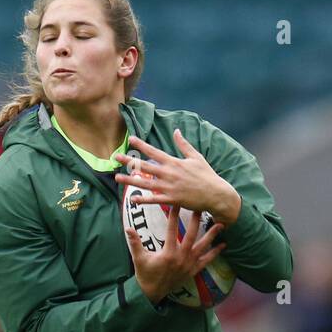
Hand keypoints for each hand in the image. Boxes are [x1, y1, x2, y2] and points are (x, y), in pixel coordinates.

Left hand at [113, 130, 241, 225]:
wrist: (216, 194)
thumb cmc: (207, 175)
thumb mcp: (196, 156)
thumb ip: (183, 144)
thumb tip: (176, 130)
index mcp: (174, 162)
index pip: (154, 151)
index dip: (141, 145)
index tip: (130, 139)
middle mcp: (169, 174)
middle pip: (145, 166)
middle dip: (129, 161)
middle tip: (116, 157)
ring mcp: (169, 187)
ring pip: (145, 183)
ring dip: (130, 180)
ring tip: (117, 178)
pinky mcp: (172, 200)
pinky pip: (154, 200)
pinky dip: (144, 200)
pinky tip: (133, 199)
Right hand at [123, 205, 224, 305]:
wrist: (153, 293)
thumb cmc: (146, 274)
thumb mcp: (139, 258)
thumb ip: (135, 242)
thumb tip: (127, 228)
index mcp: (168, 253)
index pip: (172, 230)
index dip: (174, 215)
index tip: (177, 203)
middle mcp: (181, 258)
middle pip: (191, 235)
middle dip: (196, 221)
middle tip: (201, 208)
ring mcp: (188, 265)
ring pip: (202, 247)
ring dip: (211, 235)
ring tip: (220, 225)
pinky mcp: (193, 271)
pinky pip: (206, 261)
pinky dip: (214, 253)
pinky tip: (222, 245)